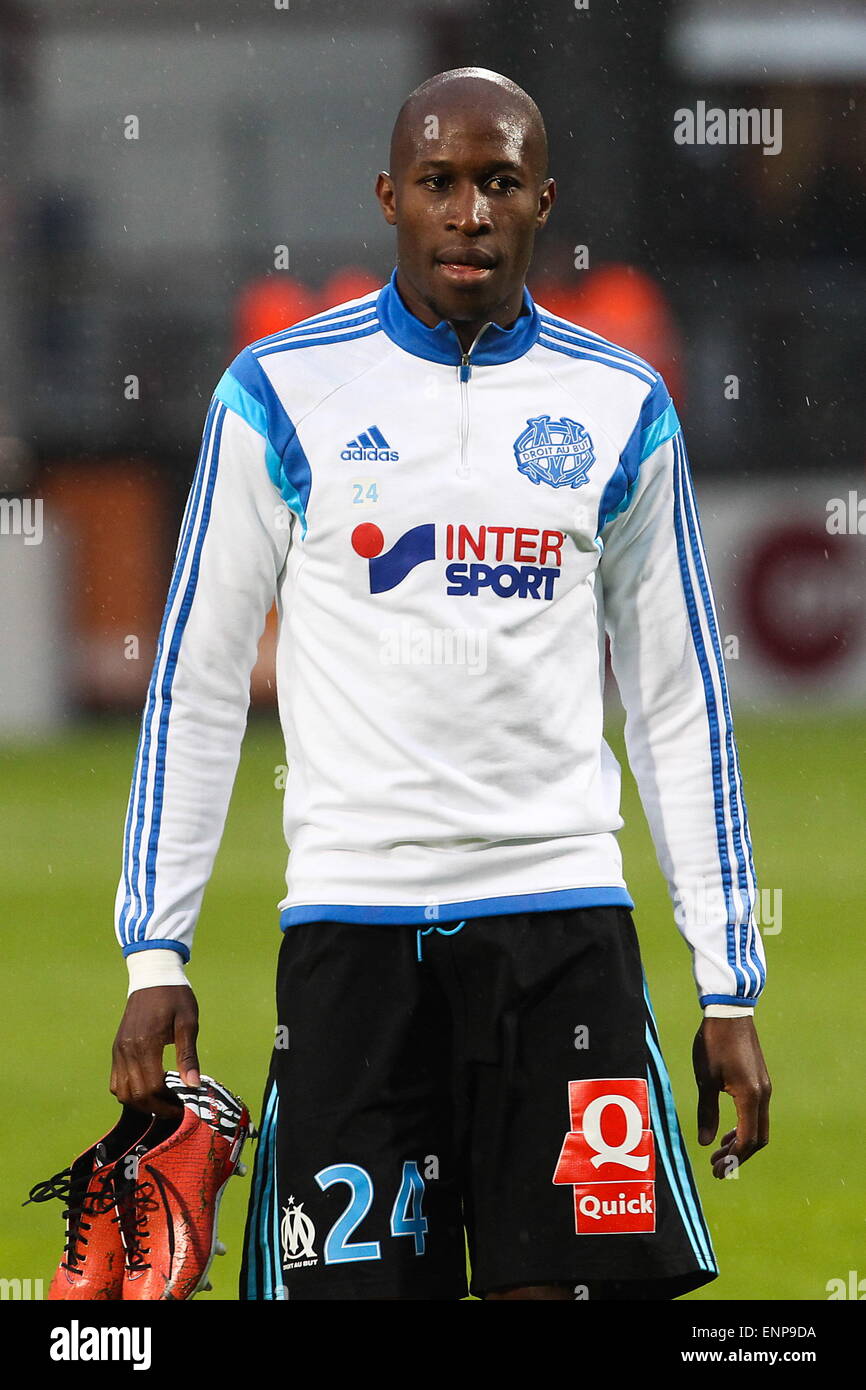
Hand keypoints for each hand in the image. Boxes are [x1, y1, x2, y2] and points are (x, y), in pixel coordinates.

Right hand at [110, 986, 200, 1117]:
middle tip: (175, 1108)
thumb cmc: (175, 997)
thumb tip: (193, 1086)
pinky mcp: (116, 1048)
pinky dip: (129, 1092)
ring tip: (163, 1100)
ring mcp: (118, 1050)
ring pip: (121, 1092)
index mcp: (145, 1044)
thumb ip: (188, 1056)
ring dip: (141, 1102)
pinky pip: (115, 1081)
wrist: (153, 976)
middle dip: (156, 1108)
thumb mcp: (188, 1023)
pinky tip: (148, 1088)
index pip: (151, 1088)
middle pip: (135, 1095)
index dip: (167, 1104)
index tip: (183, 1107)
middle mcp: (126, 1050)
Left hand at [692, 1017, 770, 1178]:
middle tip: (717, 1168)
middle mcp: (764, 1095)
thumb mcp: (705, 1080)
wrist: (729, 1014)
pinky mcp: (760, 1081)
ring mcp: (764, 1088)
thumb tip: (706, 1143)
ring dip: (741, 1142)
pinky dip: (744, 1127)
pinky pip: (756, 1113)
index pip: (747, 1140)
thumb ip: (706, 1113)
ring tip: (719, 1152)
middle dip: (739, 1156)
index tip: (716, 1170)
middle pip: (758, 1138)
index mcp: (751, 1097)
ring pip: (759, 1126)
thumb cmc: (713, 1044)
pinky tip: (727, 1131)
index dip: (733, 1159)